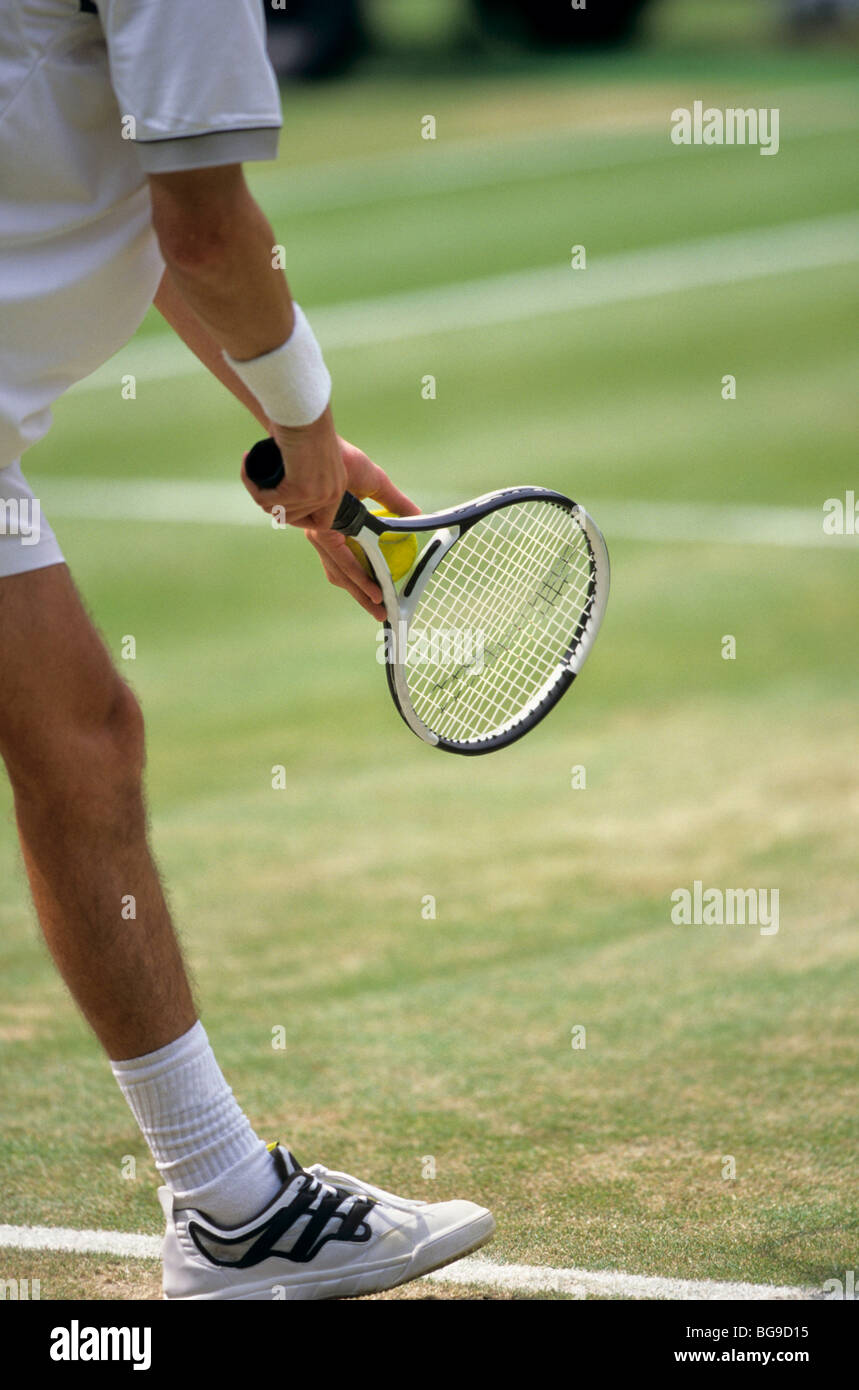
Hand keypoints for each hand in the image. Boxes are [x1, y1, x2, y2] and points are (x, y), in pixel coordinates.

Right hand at [240, 407, 346, 529]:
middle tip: (258, 478)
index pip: (321, 523)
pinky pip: (266, 499)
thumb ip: (302, 472)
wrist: (304, 408)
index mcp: (338, 487)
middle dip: (270, 503)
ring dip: (257, 492)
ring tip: (251, 468)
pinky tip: (247, 464)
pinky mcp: (301, 490)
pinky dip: (252, 484)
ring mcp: (317, 494)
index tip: (279, 501)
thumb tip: (281, 484)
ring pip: (276, 510)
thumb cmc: (305, 422)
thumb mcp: (309, 453)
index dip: (296, 517)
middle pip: (292, 518)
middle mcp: (332, 494)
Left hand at [304, 438, 419, 620]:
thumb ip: (395, 503)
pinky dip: (360, 576)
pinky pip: (343, 560)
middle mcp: (320, 532)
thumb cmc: (342, 459)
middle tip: (381, 613)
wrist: (318, 444)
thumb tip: (419, 516)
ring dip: (362, 592)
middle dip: (362, 596)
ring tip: (380, 606)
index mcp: (330, 524)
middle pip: (342, 573)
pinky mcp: (319, 531)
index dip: (361, 581)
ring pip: (341, 572)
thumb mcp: (376, 483)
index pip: (345, 561)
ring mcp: (317, 533)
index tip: (379, 597)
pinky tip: (375, 589)